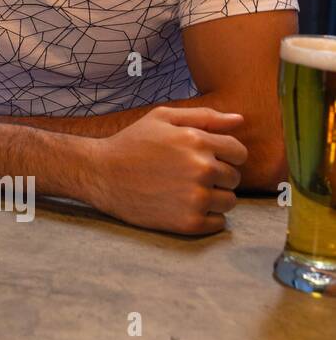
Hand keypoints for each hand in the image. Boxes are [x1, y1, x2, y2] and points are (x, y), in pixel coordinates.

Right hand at [86, 107, 247, 234]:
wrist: (100, 174)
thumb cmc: (131, 144)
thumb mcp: (162, 118)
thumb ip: (204, 116)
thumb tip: (240, 119)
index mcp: (197, 141)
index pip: (239, 153)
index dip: (225, 155)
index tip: (205, 158)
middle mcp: (201, 169)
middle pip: (234, 178)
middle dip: (217, 176)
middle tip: (189, 175)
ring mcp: (195, 197)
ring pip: (229, 201)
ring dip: (214, 197)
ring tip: (186, 191)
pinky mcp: (188, 222)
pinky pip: (219, 223)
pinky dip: (207, 217)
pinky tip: (184, 206)